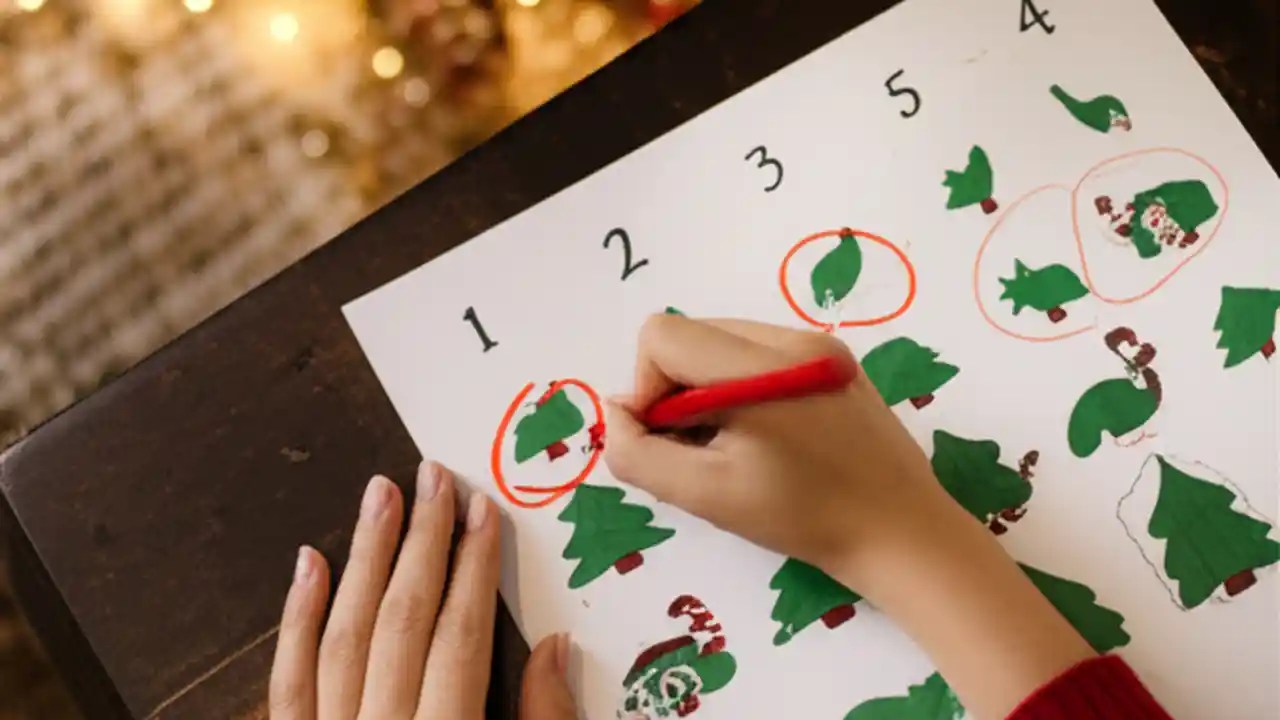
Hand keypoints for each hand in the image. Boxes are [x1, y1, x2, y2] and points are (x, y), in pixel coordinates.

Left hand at [269, 463, 576, 719]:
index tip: (482, 512)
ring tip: (379, 495)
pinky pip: (288, 680)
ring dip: (365, 559)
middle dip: (422, 543)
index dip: (474, 571)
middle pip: (402, 622)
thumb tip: (556, 647)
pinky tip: (309, 563)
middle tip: (433, 477)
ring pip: (344, 638)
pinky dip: (297, 620)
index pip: (461, 640)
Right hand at [605, 315, 1093, 719]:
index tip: (670, 440)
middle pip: (689, 334)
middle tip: (702, 450)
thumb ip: (641, 454)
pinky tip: (767, 436)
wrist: (902, 530)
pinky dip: (741, 388)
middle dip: (676, 390)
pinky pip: (757, 353)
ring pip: (720, 342)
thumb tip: (619, 413)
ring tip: (736, 446)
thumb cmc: (803, 518)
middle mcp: (789, 337)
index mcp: (758, 364)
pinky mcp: (833, 360)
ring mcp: (817, 344)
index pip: (661, 335)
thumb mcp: (706, 496)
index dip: (647, 388)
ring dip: (707, 389)